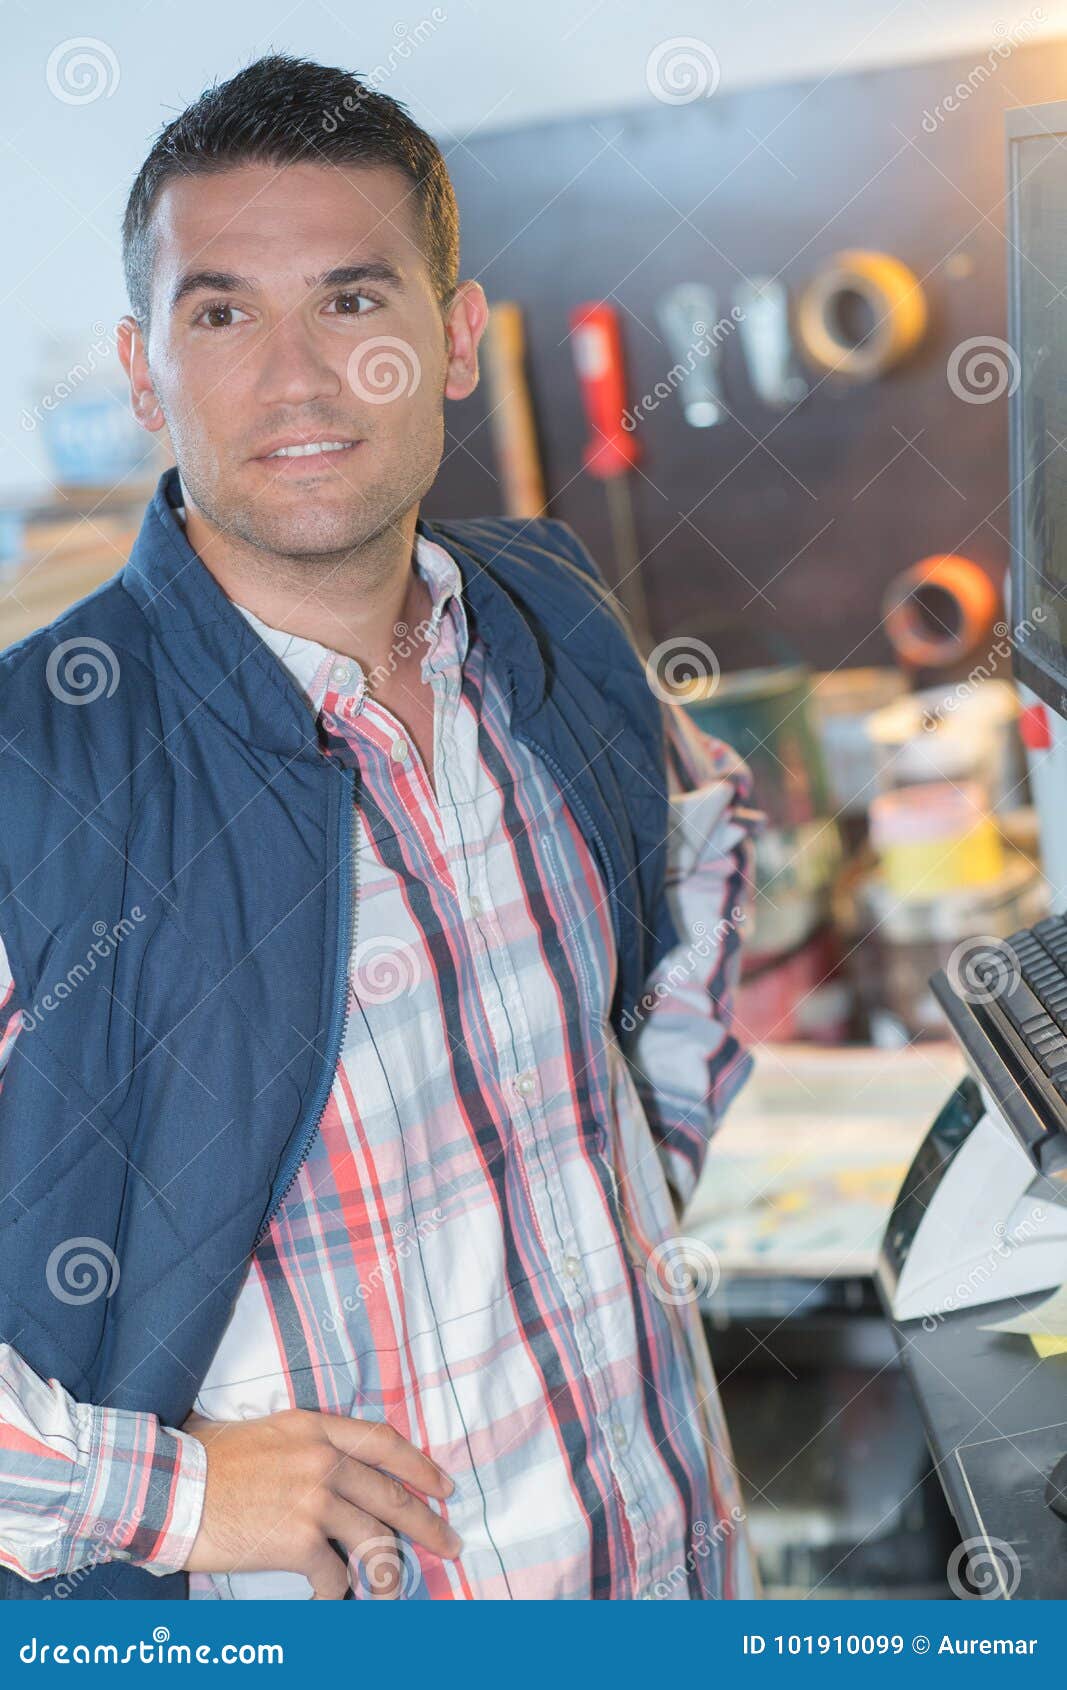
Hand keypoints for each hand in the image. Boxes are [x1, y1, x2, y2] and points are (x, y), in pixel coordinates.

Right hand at [179, 1407, 459, 1598]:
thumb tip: (338, 1465)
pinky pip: (335, 1576)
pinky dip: (337, 1594)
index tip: (443, 1486)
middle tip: (450, 1542)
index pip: (385, 1443)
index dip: (420, 1467)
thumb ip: (308, 1443)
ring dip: (390, 1572)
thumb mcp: (268, 1432)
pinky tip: (334, 1599)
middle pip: (393, 1495)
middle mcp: (324, 1459)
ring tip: (395, 1589)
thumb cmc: (207, 1460)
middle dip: (428, 1524)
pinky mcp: (298, 1541)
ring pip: (375, 1541)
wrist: (170, 1488)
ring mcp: (315, 1500)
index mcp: (316, 1427)